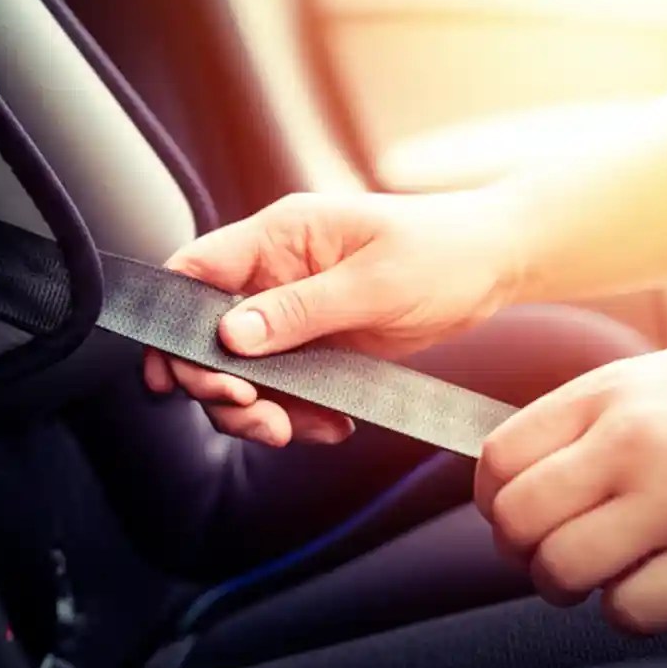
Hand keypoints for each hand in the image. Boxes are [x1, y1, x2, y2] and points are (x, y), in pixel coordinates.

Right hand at [143, 190, 524, 445]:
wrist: (495, 264)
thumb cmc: (441, 251)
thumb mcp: (372, 283)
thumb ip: (299, 309)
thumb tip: (232, 335)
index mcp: (279, 237)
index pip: (197, 271)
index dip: (171, 321)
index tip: (173, 373)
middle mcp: (276, 274)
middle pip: (209, 335)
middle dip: (219, 383)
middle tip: (252, 413)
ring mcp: (295, 313)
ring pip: (244, 371)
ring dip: (258, 409)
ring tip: (291, 430)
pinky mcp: (318, 345)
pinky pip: (287, 388)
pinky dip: (298, 414)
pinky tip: (331, 426)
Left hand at [475, 308, 666, 633]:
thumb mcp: (663, 375)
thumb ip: (595, 419)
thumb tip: (535, 471)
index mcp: (608, 392)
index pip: (498, 458)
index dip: (494, 499)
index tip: (516, 512)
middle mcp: (631, 443)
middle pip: (515, 519)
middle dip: (521, 550)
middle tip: (551, 553)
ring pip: (561, 569)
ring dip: (567, 587)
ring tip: (600, 575)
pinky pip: (634, 609)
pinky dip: (630, 611)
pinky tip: (656, 587)